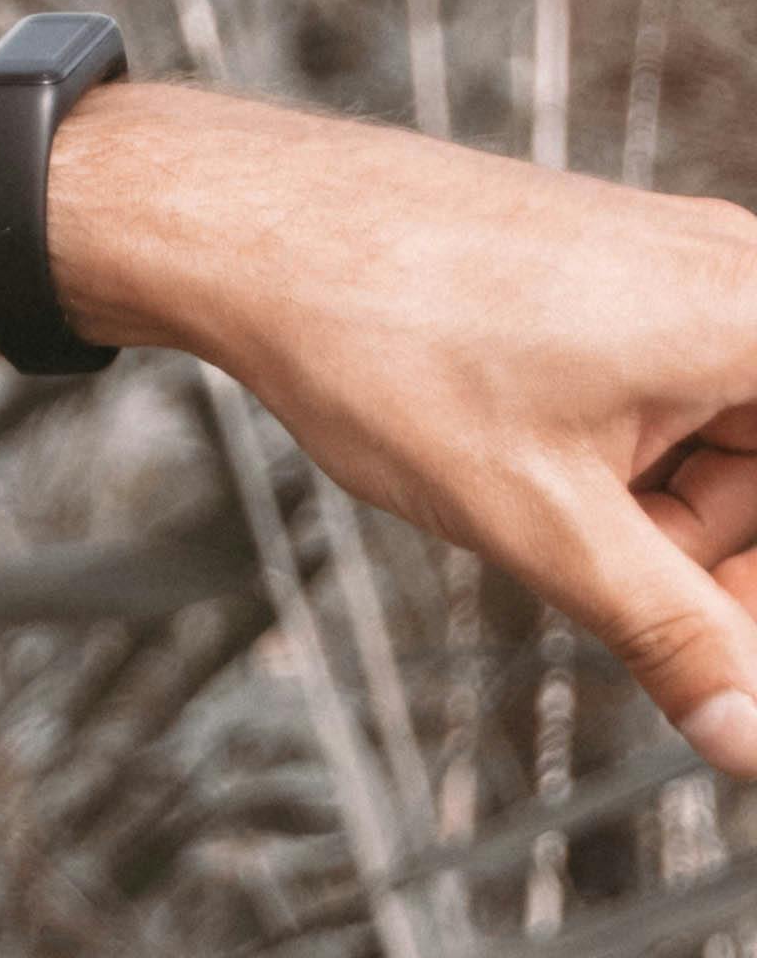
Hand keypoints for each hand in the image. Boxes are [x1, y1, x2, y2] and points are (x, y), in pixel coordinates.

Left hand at [55, 90, 756, 778]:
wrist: (251, 225)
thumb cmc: (385, 339)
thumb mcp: (543, 521)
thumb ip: (672, 634)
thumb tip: (749, 733)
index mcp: (752, 319)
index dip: (749, 588)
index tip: (716, 647)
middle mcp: (735, 276)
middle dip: (704, 552)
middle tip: (609, 585)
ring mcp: (674, 269)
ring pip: (718, 442)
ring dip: (653, 509)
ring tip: (534, 499)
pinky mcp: (616, 277)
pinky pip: (665, 395)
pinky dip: (617, 456)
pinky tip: (526, 456)